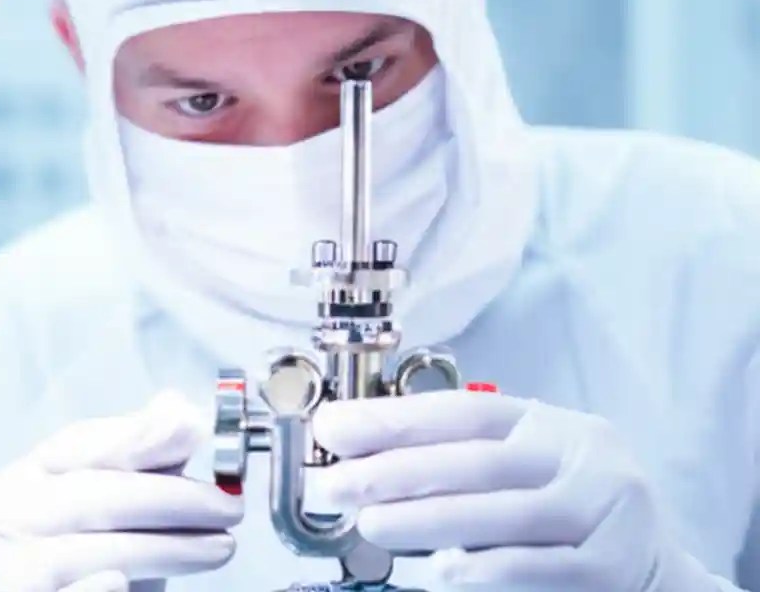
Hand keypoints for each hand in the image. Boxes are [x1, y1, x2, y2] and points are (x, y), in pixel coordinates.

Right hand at [0, 391, 242, 591]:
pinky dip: (91, 590)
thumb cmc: (59, 562)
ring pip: (81, 552)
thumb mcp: (93, 506)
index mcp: (18, 481)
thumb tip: (179, 410)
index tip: (192, 429)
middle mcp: (1, 519)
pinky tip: (124, 583)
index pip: (74, 446)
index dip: (135, 436)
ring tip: (218, 547)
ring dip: (161, 548)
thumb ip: (136, 464)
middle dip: (169, 498)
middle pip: (87, 497)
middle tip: (226, 507)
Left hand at [309, 391, 716, 589]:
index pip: (464, 413)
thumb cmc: (567, 516)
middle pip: (479, 460)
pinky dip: (487, 568)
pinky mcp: (611, 565)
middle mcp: (582, 457)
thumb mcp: (523, 470)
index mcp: (550, 425)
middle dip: (396, 472)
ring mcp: (602, 510)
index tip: (334, 429)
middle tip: (336, 486)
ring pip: (506, 513)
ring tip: (371, 525)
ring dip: (428, 520)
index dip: (395, 420)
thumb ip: (460, 463)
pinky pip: (539, 565)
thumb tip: (362, 461)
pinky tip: (441, 571)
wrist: (653, 573)